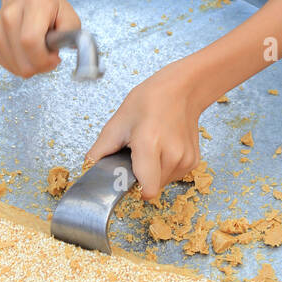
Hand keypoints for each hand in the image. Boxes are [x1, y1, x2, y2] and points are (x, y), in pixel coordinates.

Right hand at [0, 0, 80, 77]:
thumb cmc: (50, 7)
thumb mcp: (69, 15)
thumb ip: (70, 36)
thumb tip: (56, 56)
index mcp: (33, 5)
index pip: (30, 41)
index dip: (44, 59)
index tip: (56, 58)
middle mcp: (10, 15)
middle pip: (22, 60)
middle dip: (40, 66)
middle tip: (49, 55)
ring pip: (14, 66)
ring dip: (30, 65)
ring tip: (38, 51)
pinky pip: (6, 65)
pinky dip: (19, 65)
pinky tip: (26, 53)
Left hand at [85, 61, 201, 202]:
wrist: (181, 90)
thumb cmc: (150, 101)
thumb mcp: (118, 122)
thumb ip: (100, 150)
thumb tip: (88, 168)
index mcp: (149, 144)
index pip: (147, 190)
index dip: (133, 188)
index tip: (126, 175)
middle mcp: (172, 155)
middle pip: (151, 188)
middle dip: (140, 177)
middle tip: (136, 155)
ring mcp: (186, 159)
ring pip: (162, 184)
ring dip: (153, 173)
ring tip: (151, 149)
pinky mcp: (194, 162)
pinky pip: (174, 177)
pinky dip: (165, 168)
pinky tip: (163, 149)